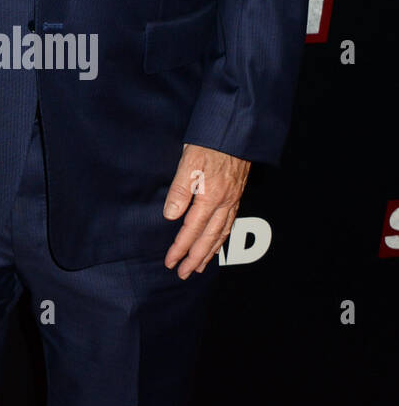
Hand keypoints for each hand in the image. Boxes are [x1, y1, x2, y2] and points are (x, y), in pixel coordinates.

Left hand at [163, 143, 249, 277]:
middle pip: (208, 239)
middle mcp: (224, 204)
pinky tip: (216, 243)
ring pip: (220, 234)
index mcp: (210, 197)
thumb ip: (180, 190)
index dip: (180, 248)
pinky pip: (229, 225)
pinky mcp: (236, 196)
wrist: (235, 131)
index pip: (191, 230)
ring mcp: (232, 201)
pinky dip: (221, 239)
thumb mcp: (188, 162)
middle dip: (195, 258)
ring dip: (208, 253)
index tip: (170, 262)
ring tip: (199, 267)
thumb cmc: (209, 144)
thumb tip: (171, 217)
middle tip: (183, 274)